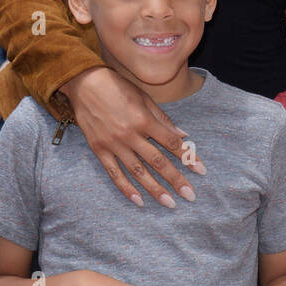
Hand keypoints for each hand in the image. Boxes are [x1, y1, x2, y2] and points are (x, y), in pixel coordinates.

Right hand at [60, 65, 205, 207]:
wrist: (84, 83)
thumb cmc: (118, 87)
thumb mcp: (144, 98)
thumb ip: (163, 119)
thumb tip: (183, 135)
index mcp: (144, 120)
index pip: (172, 143)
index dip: (188, 157)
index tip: (201, 170)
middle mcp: (130, 134)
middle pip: (158, 162)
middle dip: (176, 180)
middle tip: (190, 195)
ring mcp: (114, 144)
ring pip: (138, 172)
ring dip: (155, 189)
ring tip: (169, 203)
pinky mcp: (99, 149)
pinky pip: (114, 173)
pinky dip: (126, 188)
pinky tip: (139, 201)